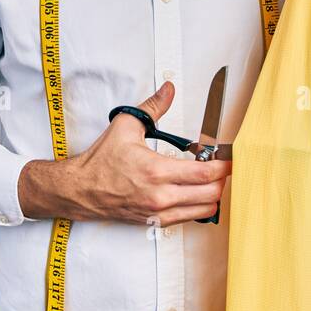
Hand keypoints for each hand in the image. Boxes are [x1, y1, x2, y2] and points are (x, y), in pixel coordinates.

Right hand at [18, 81, 228, 226]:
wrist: (80, 189)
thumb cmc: (101, 161)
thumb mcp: (126, 126)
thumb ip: (153, 106)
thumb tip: (168, 88)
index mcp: (156, 171)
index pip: (205, 172)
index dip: (224, 165)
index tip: (229, 156)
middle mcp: (160, 196)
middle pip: (211, 193)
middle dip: (223, 178)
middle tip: (223, 165)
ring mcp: (159, 212)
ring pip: (204, 209)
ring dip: (214, 193)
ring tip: (212, 178)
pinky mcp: (156, 222)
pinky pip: (190, 219)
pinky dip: (200, 206)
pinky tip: (197, 192)